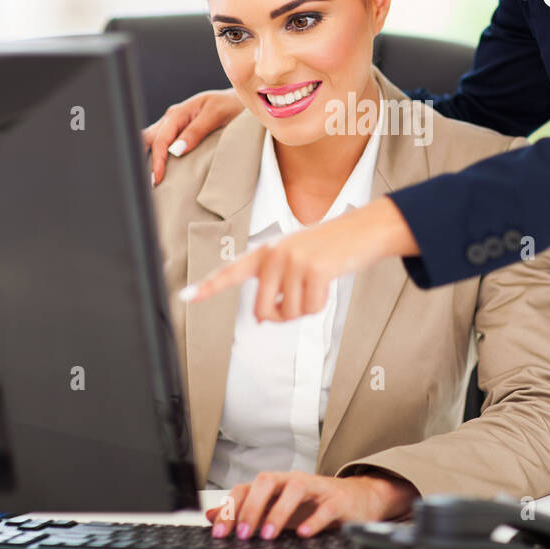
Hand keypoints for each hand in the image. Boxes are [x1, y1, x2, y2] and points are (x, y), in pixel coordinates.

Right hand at [142, 87, 243, 184]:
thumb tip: (177, 150)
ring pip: (152, 142)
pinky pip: (162, 144)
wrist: (242, 99)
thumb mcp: (216, 114)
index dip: (157, 161)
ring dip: (150, 159)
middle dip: (145, 160)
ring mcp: (174, 125)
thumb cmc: (231, 105)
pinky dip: (158, 157)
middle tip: (149, 183)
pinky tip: (162, 170)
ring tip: (152, 181)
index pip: (160, 140)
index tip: (157, 179)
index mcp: (178, 113)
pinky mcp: (179, 132)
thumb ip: (196, 131)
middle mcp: (173, 119)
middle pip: (149, 140)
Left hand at [179, 196, 417, 320]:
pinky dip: (321, 305)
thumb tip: (263, 318)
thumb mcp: (296, 257)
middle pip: (263, 311)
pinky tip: (328, 284)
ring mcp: (293, 261)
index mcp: (266, 251)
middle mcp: (274, 255)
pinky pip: (310, 309)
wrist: (363, 230)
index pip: (231, 271)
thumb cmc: (329, 248)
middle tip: (298, 300)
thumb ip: (275, 282)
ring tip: (317, 283)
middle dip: (281, 315)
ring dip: (306, 308)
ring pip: (289, 313)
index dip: (208, 287)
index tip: (186, 297)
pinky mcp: (314, 270)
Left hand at [204, 470, 417, 539]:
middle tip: (244, 534)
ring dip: (279, 512)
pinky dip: (314, 520)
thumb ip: (244, 512)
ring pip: (295, 489)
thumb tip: (211, 517)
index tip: (220, 532)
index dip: (231, 508)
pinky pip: (325, 507)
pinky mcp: (338, 499)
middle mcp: (292, 481)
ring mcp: (316, 487)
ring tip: (268, 535)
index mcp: (275, 484)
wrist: (356, 499)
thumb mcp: (276, 509)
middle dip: (251, 507)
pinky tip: (304, 533)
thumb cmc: (313, 505)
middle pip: (266, 481)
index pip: (246, 488)